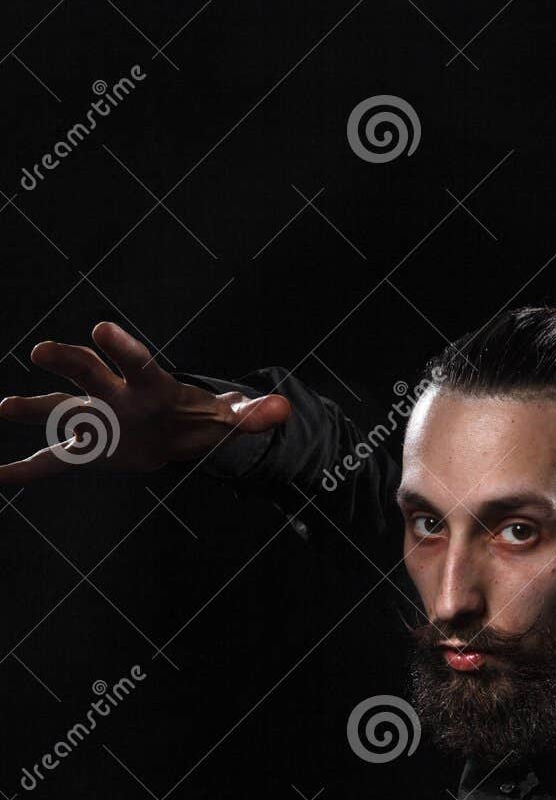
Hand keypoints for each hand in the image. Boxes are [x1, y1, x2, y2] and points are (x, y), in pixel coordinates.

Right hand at [0, 322, 290, 483]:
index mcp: (150, 384)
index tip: (102, 330)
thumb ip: (252, 413)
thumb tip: (284, 408)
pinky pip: (54, 460)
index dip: (122, 346)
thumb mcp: (231, 418)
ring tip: (4, 409)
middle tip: (42, 351)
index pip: (136, 360)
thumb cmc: (203, 417)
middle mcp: (116, 393)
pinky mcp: (89, 448)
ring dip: (32, 409)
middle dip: (68, 360)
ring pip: (60, 409)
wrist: (178, 431)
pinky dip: (27, 469)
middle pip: (89, 371)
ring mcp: (97, 419)